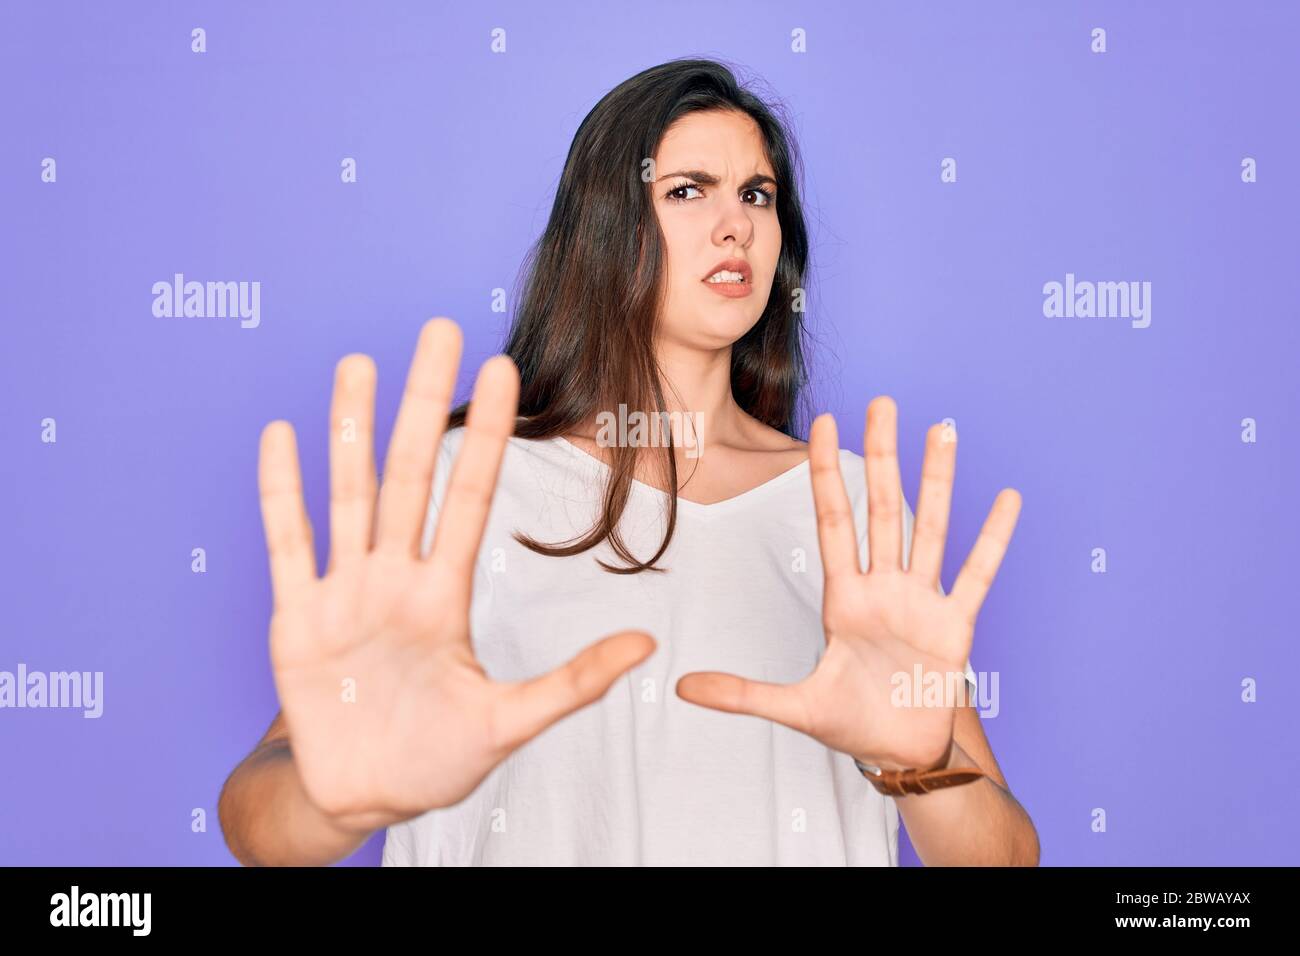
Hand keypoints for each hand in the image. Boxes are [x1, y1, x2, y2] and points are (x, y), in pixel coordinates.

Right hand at [258, 318, 654, 828]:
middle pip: (409, 473)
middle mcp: (395, 578)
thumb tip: (649, 644)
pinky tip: (281, 435)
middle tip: (437, 329)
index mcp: (446, 594)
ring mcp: (344, 591)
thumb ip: (574, 683)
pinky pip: (287, 545)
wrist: (361, 796)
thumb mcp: (511, 723)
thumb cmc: (435, 759)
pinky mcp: (295, 618)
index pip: (471, 495)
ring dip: (349, 429)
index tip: (504, 370)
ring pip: (348, 493)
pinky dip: (281, 493)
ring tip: (357, 363)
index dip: (487, 434)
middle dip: (421, 403)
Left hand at [675, 396, 1019, 771]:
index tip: (824, 424)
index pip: (833, 521)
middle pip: (884, 508)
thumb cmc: (850, 723)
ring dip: (938, 480)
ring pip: (931, 527)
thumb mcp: (793, 707)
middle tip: (881, 401)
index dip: (828, 473)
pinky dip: (992, 538)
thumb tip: (680, 686)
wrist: (900, 755)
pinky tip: (1007, 498)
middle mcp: (884, 588)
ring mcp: (922, 602)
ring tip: (943, 430)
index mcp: (844, 599)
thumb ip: (741, 693)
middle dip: (882, 455)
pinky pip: (977, 574)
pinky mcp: (957, 626)